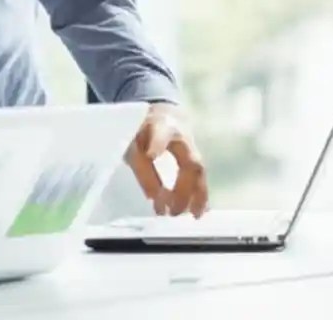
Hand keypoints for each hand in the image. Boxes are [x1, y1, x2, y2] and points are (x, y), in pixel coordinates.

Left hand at [125, 103, 207, 217]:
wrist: (163, 115)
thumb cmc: (143, 131)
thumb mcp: (132, 143)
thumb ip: (141, 168)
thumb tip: (155, 197)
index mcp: (161, 126)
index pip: (160, 134)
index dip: (157, 145)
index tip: (151, 155)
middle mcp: (182, 135)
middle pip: (189, 162)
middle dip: (183, 188)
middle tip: (174, 211)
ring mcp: (191, 146)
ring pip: (199, 172)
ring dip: (197, 196)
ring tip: (194, 216)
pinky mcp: (194, 158)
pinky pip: (200, 178)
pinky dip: (200, 196)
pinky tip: (198, 212)